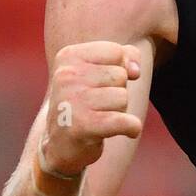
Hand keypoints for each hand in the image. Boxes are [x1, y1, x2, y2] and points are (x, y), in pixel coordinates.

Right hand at [43, 41, 142, 174]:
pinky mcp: (83, 126)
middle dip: (117, 92)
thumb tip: (135, 71)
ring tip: (100, 117)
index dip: (119, 69)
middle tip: (98, 105)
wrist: (60, 144)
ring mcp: (72, 101)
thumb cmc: (86, 101)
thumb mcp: (100, 71)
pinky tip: (124, 131)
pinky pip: (125, 122)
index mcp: (68, 56)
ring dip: (120, 111)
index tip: (102, 84)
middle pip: (121, 76)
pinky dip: (132, 128)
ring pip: (123, 98)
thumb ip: (124, 57)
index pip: (116, 52)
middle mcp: (66, 76)